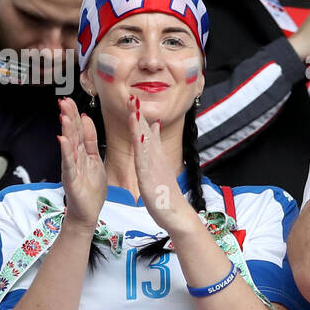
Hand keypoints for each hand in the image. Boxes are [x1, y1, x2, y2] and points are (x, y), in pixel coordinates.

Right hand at [57, 97, 105, 230]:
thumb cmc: (91, 188)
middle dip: (68, 118)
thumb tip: (86, 118)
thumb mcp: (95, 159)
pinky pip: (68, 164)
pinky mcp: (71, 180)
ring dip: (66, 131)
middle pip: (71, 135)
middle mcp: (74, 158)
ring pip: (69, 146)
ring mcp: (71, 168)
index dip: (74, 115)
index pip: (78, 130)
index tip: (70, 100)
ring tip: (64, 116)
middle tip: (64, 101)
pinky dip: (66, 152)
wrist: (88, 212)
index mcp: (82, 152)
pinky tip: (62, 140)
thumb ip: (91, 140)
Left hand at [127, 96, 195, 233]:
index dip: (139, 116)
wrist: (177, 214)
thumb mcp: (160, 170)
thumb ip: (156, 151)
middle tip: (133, 96)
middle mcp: (155, 158)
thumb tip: (155, 133)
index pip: (145, 132)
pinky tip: (138, 134)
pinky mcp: (150, 177)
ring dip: (139, 124)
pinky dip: (141, 145)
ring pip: (144, 141)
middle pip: (145, 132)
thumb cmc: (166, 195)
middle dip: (138, 114)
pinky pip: (144, 158)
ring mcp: (153, 166)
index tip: (134, 100)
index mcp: (155, 157)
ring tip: (134, 108)